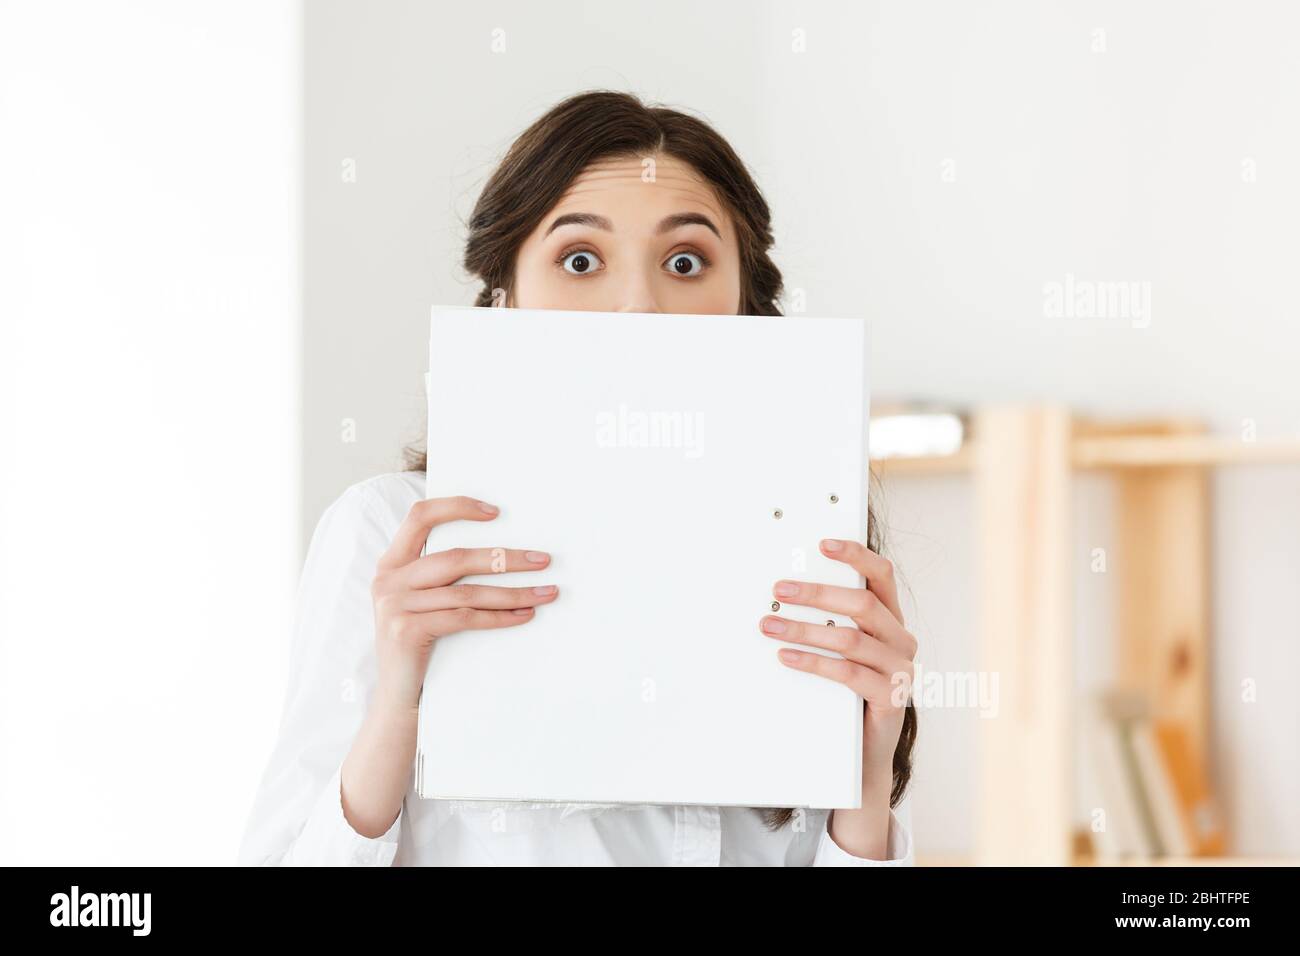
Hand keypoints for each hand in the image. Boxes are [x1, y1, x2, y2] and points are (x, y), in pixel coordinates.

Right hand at [370, 495, 557, 713]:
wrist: (397, 696)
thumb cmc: (418, 643)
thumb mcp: (420, 601)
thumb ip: (439, 574)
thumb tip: (499, 552)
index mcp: (391, 563)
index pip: (420, 516)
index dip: (457, 507)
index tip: (496, 512)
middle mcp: (388, 579)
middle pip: (456, 557)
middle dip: (505, 557)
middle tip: (543, 560)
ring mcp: (395, 605)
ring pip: (467, 591)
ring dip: (513, 591)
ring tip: (545, 592)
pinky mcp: (406, 631)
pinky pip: (465, 618)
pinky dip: (500, 616)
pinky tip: (524, 614)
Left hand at [758, 537, 916, 857]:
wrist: (866, 748)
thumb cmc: (850, 689)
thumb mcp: (843, 648)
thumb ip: (828, 620)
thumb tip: (784, 592)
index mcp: (891, 618)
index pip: (882, 575)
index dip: (856, 556)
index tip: (823, 544)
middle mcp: (901, 639)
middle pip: (861, 604)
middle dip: (816, 594)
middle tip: (779, 590)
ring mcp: (899, 670)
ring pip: (851, 639)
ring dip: (805, 630)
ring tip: (770, 627)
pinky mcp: (891, 698)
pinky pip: (849, 674)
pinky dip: (813, 662)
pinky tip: (787, 657)